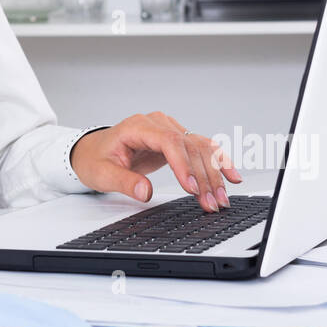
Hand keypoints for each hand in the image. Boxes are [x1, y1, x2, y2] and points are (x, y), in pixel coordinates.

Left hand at [69, 112, 241, 210]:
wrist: (93, 151)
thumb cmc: (96, 159)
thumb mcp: (103, 174)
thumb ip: (124, 182)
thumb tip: (145, 192)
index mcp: (138, 127)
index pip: (169, 141)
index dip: (184, 165)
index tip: (192, 189)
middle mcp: (157, 124)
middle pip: (189, 146)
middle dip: (203, 177)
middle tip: (212, 203)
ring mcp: (169, 129)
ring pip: (200, 148)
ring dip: (214, 174)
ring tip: (222, 199)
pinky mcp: (176, 139)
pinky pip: (201, 149)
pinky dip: (217, 163)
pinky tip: (232, 177)